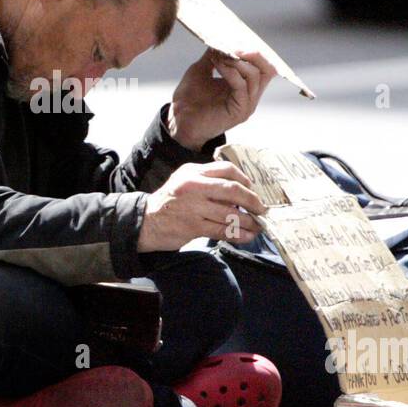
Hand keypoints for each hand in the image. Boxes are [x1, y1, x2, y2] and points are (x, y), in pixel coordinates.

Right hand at [137, 161, 265, 251]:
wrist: (145, 222)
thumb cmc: (169, 202)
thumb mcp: (183, 181)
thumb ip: (206, 181)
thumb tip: (239, 191)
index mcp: (193, 172)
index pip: (226, 170)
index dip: (244, 180)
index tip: (252, 190)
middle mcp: (194, 186)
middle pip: (233, 190)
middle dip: (252, 201)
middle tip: (262, 209)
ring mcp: (193, 207)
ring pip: (230, 213)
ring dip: (249, 221)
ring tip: (257, 226)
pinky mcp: (193, 226)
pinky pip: (223, 230)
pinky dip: (239, 234)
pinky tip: (247, 236)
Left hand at [167, 49, 277, 149]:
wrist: (179, 122)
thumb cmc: (190, 99)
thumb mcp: (202, 70)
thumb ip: (213, 55)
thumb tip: (219, 37)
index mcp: (246, 86)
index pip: (264, 66)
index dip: (254, 51)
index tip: (236, 38)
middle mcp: (251, 96)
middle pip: (268, 70)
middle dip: (253, 54)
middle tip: (235, 45)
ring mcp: (247, 105)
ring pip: (255, 76)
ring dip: (238, 61)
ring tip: (221, 55)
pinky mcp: (240, 111)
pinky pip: (241, 86)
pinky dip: (231, 71)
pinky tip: (219, 64)